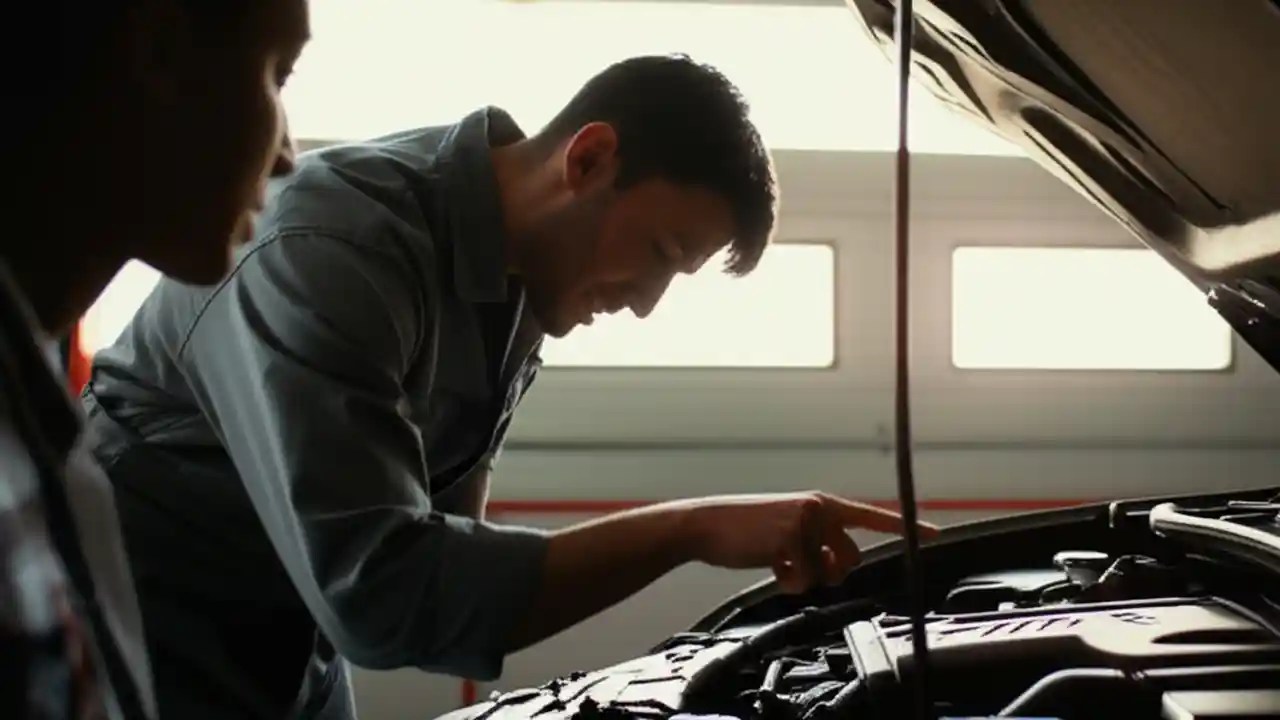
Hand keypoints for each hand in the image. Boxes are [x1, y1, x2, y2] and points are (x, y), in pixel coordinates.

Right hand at [678, 492, 940, 593]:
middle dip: (829, 571)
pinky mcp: (786, 540)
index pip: (873, 517)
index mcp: (823, 503)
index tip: (936, 534)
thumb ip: (821, 540)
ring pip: (824, 574)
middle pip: (849, 559)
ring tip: (778, 560)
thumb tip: (842, 566)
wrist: (707, 524)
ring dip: (803, 578)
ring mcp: (803, 523)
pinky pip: (802, 582)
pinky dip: (785, 583)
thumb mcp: (791, 528)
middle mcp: (818, 509)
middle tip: (798, 563)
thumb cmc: (749, 530)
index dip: (907, 527)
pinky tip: (768, 565)